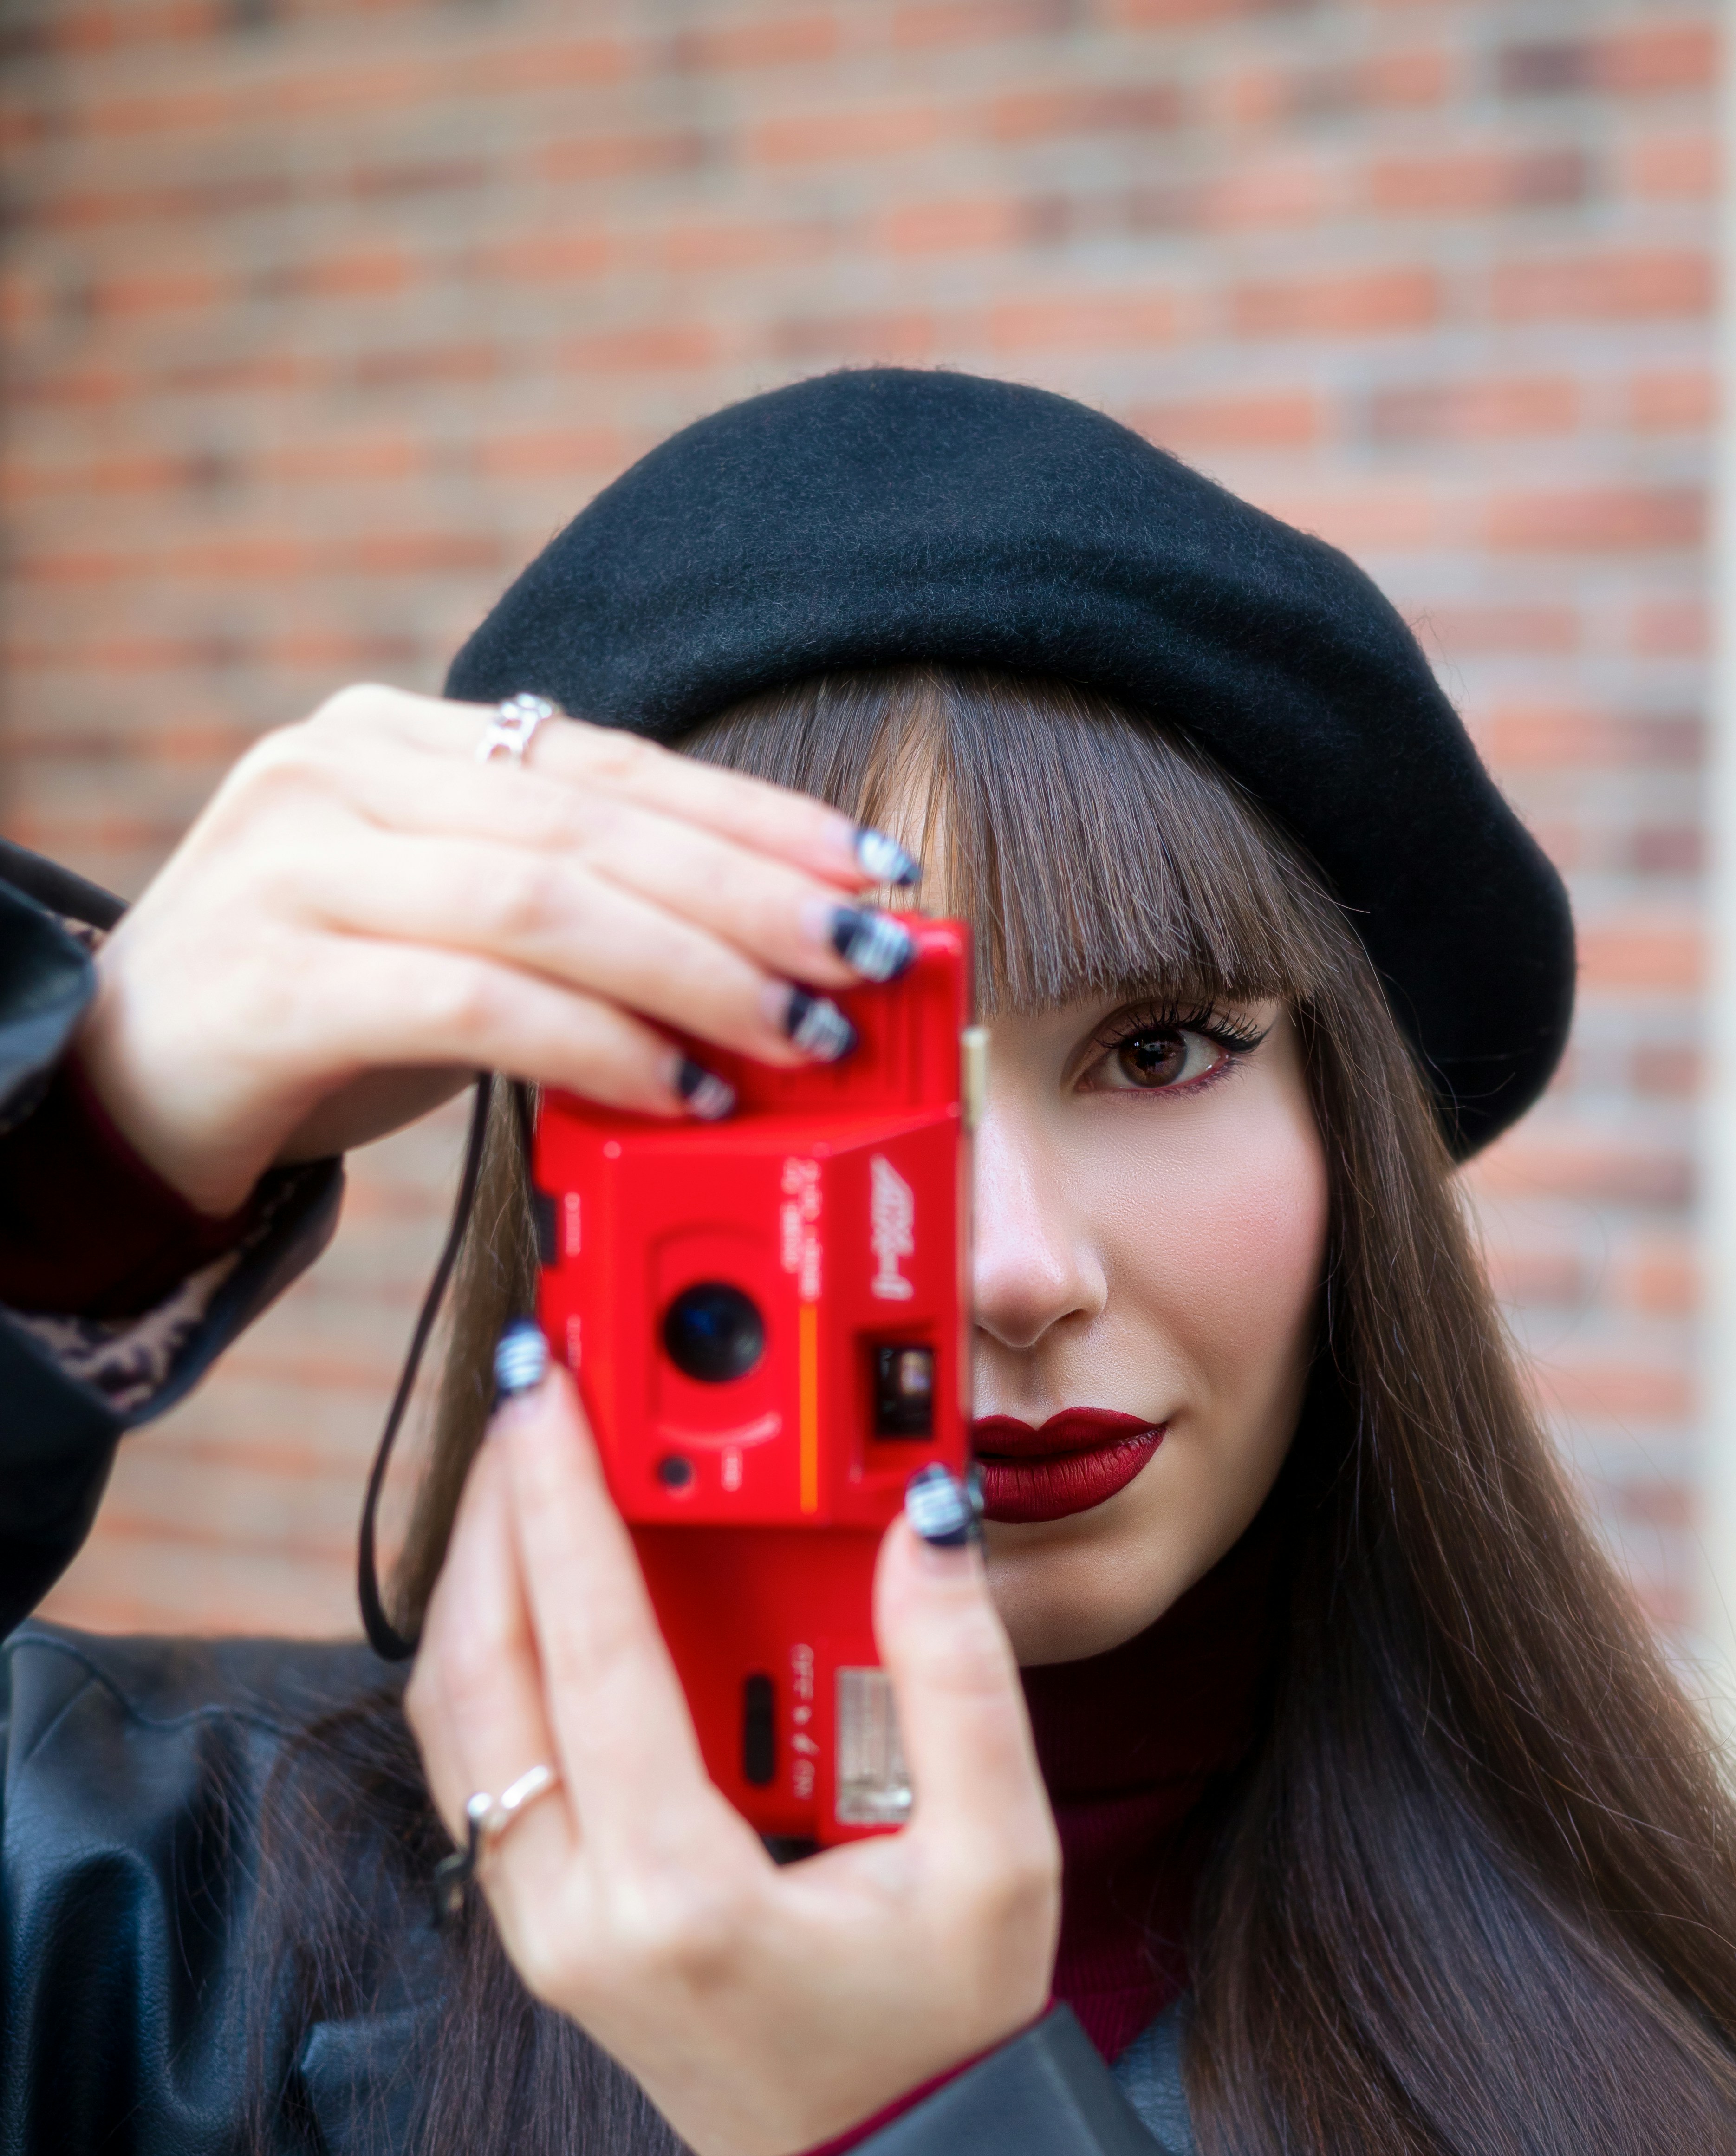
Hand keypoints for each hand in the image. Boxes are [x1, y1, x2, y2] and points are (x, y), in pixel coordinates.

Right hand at [74, 684, 913, 1215]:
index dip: (754, 820)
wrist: (116, 1088)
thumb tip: (763, 950)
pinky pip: (470, 1002)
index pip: (611, 766)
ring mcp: (293, 867)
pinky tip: (680, 1085)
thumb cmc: (315, 1014)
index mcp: (395, 739)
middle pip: (592, 825)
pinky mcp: (272, 979)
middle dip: (751, 894)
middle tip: (864, 959)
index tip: (872, 872)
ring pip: (542, 902)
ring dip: (693, 971)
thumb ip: (569, 914)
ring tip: (800, 1030)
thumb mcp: (446, 931)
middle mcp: (337, 773)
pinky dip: (594, 1044)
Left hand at [406, 1369, 1060, 2155]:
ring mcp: (538, 1928)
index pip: (594, 1658)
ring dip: (482, 1579)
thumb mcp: (1003, 1864)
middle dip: (496, 1514)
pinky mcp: (537, 1924)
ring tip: (533, 1467)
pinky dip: (496, 1652)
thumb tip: (922, 1528)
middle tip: (536, 1396)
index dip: (563, 1505)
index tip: (551, 1390)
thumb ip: (967, 1689)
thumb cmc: (942, 2033)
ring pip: (456, 1716)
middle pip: (481, 1672)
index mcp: (685, 1898)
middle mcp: (578, 1916)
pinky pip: (478, 1760)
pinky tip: (543, 1586)